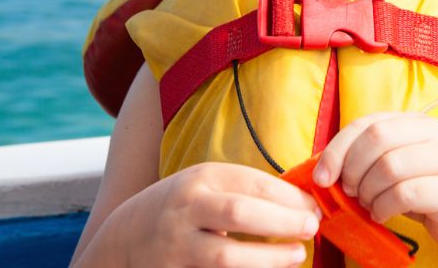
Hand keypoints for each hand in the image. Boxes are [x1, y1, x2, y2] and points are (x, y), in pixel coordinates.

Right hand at [113, 161, 319, 267]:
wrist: (123, 239)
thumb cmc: (181, 208)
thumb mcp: (207, 186)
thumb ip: (246, 190)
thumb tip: (302, 201)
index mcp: (199, 179)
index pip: (251, 183)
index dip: (289, 197)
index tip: (314, 206)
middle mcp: (185, 210)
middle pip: (239, 213)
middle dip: (282, 221)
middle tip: (311, 227)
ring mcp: (177, 246)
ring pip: (225, 255)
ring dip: (267, 258)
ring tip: (297, 255)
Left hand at [312, 112, 437, 254]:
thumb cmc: (427, 191)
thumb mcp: (397, 168)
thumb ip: (368, 159)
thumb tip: (323, 169)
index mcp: (417, 122)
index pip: (368, 123)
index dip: (338, 149)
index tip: (323, 177)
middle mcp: (436, 133)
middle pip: (378, 138)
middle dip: (353, 170)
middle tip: (350, 193)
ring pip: (391, 166)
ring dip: (369, 192)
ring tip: (369, 205)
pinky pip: (408, 193)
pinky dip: (385, 207)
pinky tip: (383, 214)